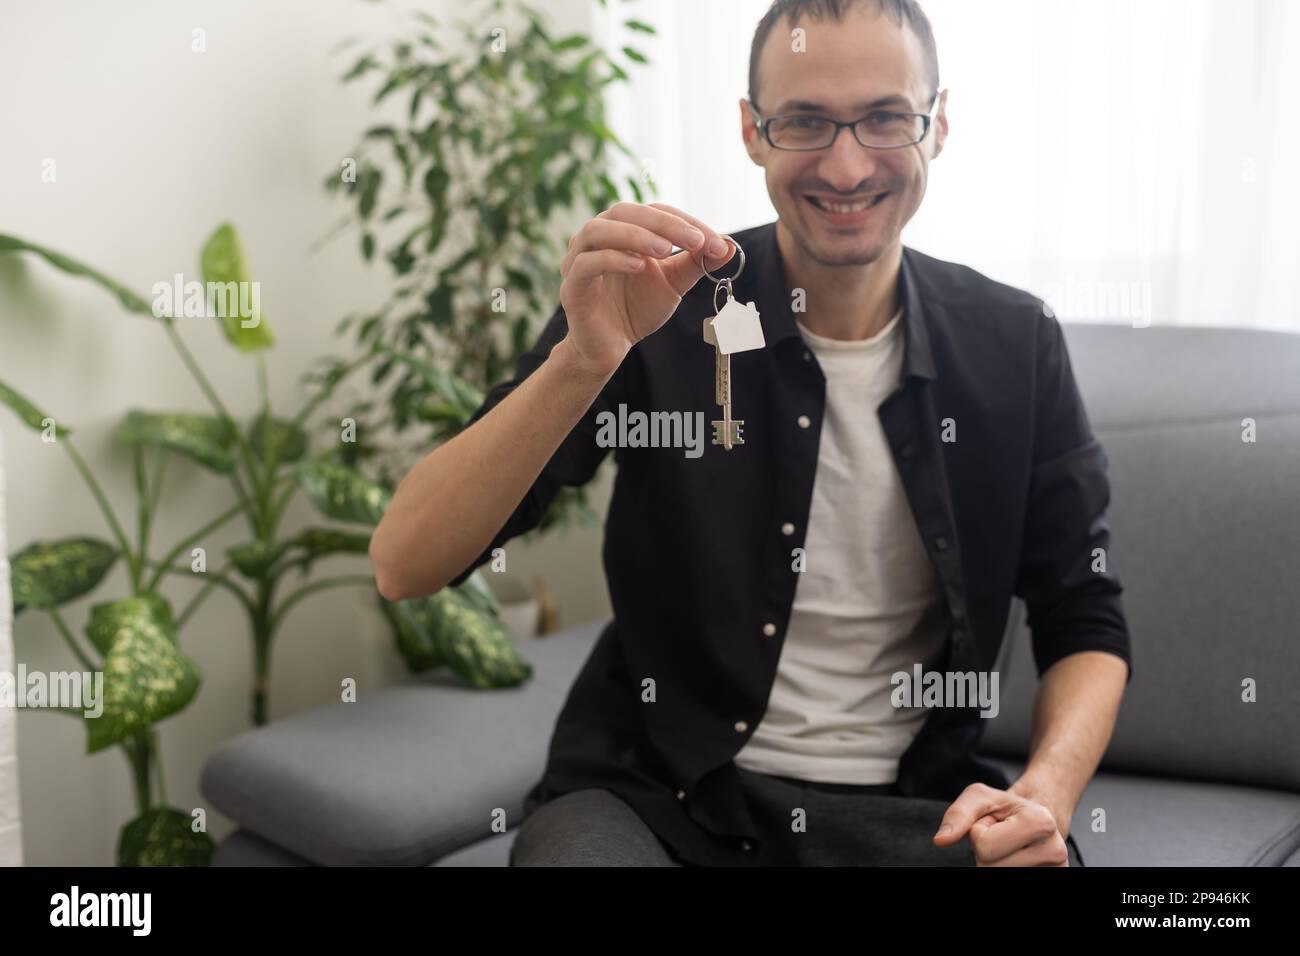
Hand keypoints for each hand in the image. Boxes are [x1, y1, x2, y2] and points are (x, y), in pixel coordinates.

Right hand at [558, 202, 735, 377]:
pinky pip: (588, 263)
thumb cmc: (636, 309)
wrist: (609, 347)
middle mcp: (597, 236)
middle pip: (625, 212)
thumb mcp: (673, 283)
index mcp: (622, 230)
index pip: (653, 212)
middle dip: (663, 224)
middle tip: (695, 240)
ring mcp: (579, 258)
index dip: (685, 222)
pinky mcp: (572, 284)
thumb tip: (728, 246)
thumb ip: (695, 263)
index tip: (715, 242)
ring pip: (599, 230)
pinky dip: (613, 260)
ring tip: (664, 250)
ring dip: (635, 236)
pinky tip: (639, 267)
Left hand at [932, 782, 1069, 865]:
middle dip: (986, 851)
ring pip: (998, 875)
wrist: (1038, 818)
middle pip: (989, 867)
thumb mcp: (980, 797)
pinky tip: (1015, 859)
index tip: (996, 824)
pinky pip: (1008, 881)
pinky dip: (1004, 868)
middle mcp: (1054, 850)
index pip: (985, 846)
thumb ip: (958, 815)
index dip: (979, 833)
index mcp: (1040, 822)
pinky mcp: (1054, 878)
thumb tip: (941, 840)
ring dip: (995, 862)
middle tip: (1002, 837)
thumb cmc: (1006, 808)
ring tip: (1008, 848)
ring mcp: (1057, 870)